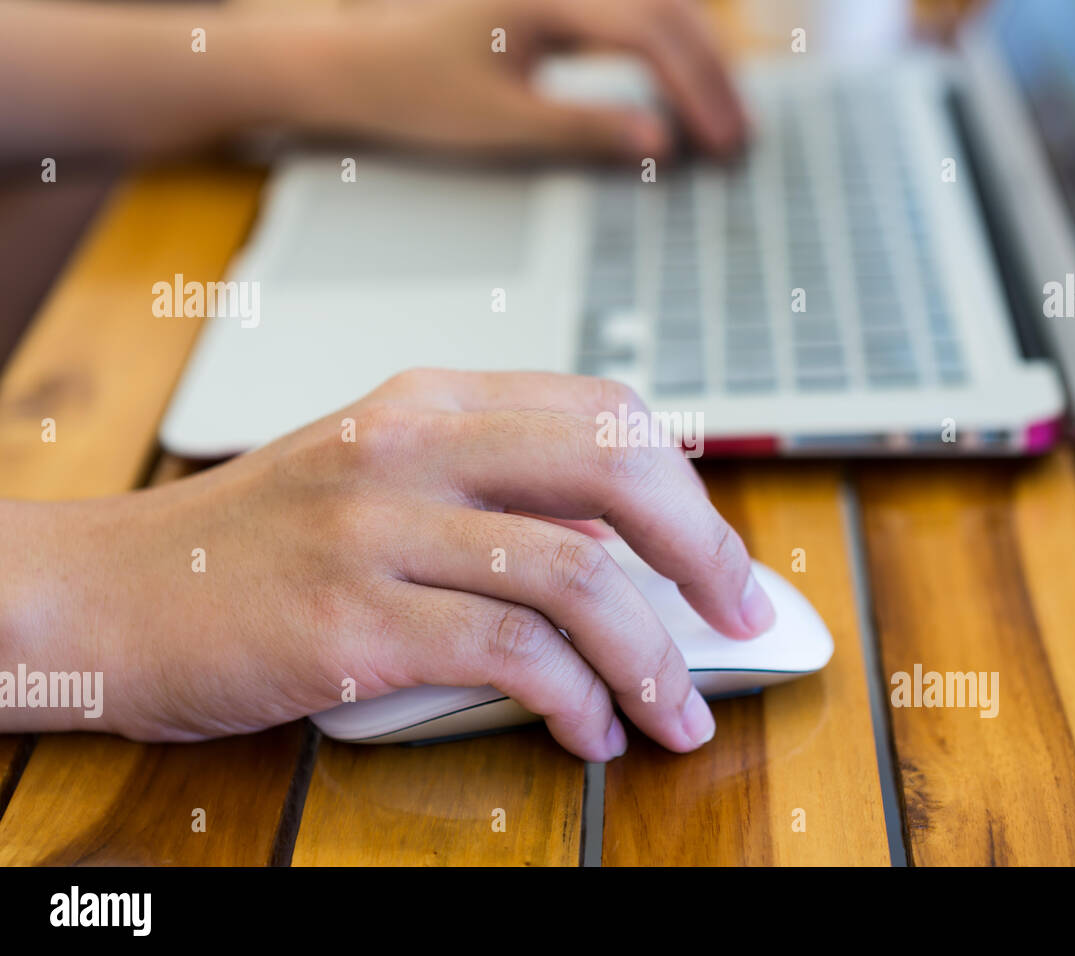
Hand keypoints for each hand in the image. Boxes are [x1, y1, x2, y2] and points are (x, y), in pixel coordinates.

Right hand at [9, 371, 775, 760]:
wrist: (109, 590)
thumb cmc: (256, 544)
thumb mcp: (379, 482)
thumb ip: (493, 499)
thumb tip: (617, 556)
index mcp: (431, 398)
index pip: (606, 414)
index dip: (688, 492)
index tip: (723, 562)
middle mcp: (412, 442)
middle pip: (615, 466)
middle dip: (704, 552)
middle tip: (743, 619)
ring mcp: (379, 526)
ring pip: (578, 576)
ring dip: (654, 659)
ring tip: (677, 713)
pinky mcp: (350, 619)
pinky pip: (511, 656)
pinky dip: (576, 701)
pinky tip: (588, 731)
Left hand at [304, 0, 747, 160]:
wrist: (355, 60)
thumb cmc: (414, 87)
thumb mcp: (501, 121)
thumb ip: (587, 129)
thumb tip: (661, 145)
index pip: (648, 30)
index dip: (695, 88)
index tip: (720, 140)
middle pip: (665, 11)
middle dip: (709, 76)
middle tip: (739, 138)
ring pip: (655, 10)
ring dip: (695, 62)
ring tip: (724, 120)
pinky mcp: (558, 1)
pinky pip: (630, 18)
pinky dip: (664, 54)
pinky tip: (681, 91)